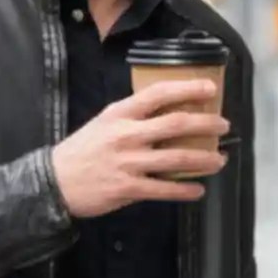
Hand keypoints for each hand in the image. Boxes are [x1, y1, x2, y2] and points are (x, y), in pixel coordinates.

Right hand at [52, 80, 229, 218]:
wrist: (54, 182)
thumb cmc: (84, 149)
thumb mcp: (104, 121)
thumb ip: (134, 115)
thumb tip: (170, 109)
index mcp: (121, 114)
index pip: (159, 93)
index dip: (188, 88)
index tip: (211, 88)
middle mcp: (127, 135)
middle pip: (176, 124)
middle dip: (206, 123)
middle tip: (224, 125)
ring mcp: (128, 163)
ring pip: (176, 159)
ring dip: (204, 159)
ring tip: (220, 160)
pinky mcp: (128, 188)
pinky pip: (164, 189)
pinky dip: (185, 190)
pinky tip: (199, 189)